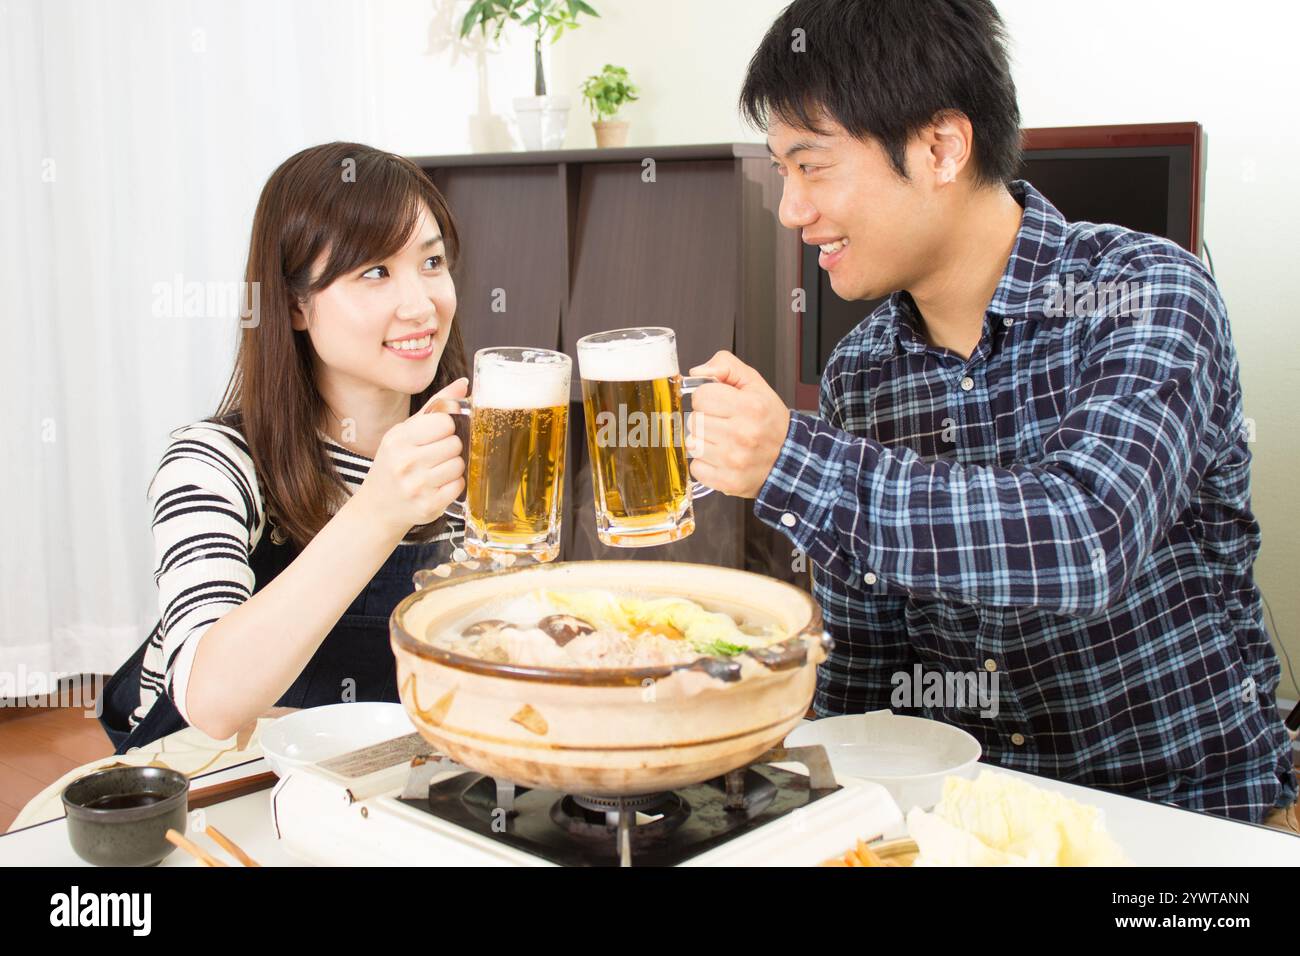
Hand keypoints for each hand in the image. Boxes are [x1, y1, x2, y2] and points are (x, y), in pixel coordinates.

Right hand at [352, 377, 467, 535]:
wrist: (377, 506)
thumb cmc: (395, 463)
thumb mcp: (406, 431)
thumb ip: (436, 406)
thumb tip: (463, 384)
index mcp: (399, 438)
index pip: (445, 422)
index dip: (447, 427)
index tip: (439, 434)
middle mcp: (405, 462)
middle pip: (455, 444)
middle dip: (451, 448)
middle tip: (437, 455)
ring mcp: (417, 486)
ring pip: (459, 465)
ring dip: (453, 467)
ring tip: (436, 470)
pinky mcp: (429, 505)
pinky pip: (459, 486)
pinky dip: (454, 485)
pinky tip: (438, 485)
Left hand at [685, 351, 790, 498]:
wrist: (789, 459)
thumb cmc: (770, 422)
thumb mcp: (755, 384)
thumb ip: (726, 366)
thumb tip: (697, 371)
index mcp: (749, 406)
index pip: (701, 396)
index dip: (707, 398)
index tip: (719, 404)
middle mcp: (742, 434)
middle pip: (694, 420)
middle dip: (705, 420)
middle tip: (723, 424)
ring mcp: (734, 460)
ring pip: (692, 444)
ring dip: (704, 442)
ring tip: (723, 442)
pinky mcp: (728, 481)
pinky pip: (696, 468)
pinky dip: (705, 464)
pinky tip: (721, 459)